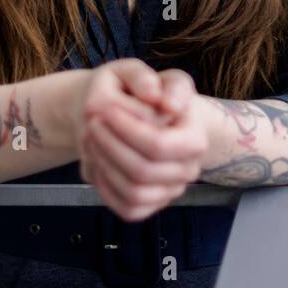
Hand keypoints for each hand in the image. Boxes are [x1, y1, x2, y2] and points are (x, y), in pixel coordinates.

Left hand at [77, 60, 208, 221]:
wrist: (148, 118)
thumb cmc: (154, 97)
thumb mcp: (162, 78)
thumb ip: (166, 84)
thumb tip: (168, 104)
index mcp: (196, 139)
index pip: (160, 144)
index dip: (128, 130)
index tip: (106, 110)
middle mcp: (189, 170)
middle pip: (144, 171)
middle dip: (111, 146)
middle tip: (91, 124)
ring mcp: (171, 191)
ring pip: (135, 193)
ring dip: (105, 166)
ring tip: (91, 139)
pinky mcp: (153, 205)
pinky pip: (129, 209)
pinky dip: (107, 188)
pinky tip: (98, 161)